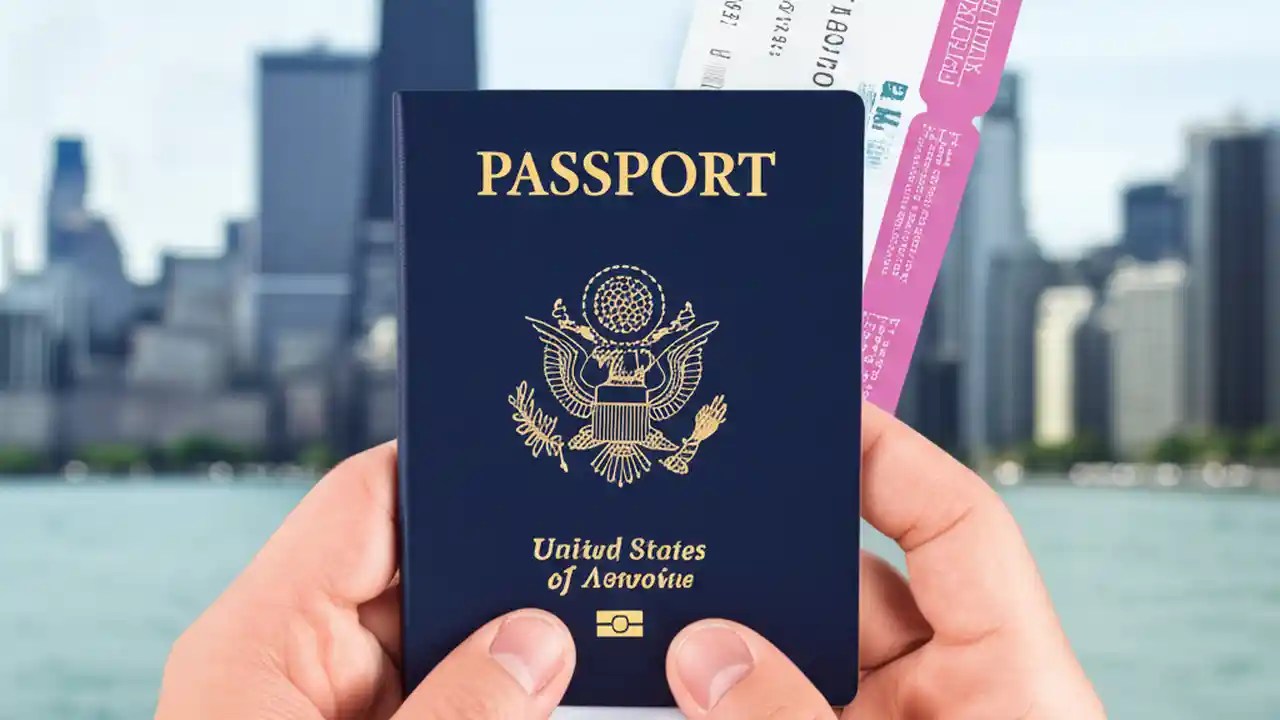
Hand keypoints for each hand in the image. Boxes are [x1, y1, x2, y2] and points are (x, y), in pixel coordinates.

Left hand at [156, 442, 575, 718]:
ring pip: (441, 636)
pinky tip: (552, 692)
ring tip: (591, 636)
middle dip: (501, 571)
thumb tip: (541, 639)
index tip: (540, 458)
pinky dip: (493, 693)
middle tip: (596, 563)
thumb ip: (461, 714)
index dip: (450, 467)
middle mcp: (295, 653)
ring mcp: (328, 703)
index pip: (366, 500)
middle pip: (416, 566)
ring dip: (508, 642)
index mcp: (265, 634)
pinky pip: (441, 691)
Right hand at [663, 403, 1105, 718]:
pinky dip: (733, 694)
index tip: (811, 407)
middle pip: (858, 586)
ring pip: (808, 655)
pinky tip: (668, 677)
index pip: (958, 525)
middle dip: (774, 565)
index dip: (888, 452)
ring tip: (659, 616)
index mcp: (1015, 684)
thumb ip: (789, 717)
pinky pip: (788, 704)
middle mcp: (959, 698)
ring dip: (736, 641)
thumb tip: (700, 648)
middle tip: (693, 526)